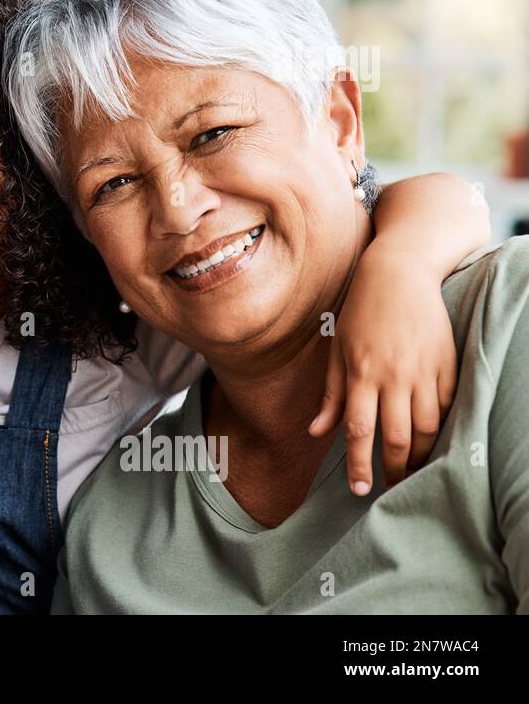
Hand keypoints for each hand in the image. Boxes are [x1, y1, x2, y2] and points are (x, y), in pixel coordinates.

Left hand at [308, 245, 457, 493]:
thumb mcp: (336, 350)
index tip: (361, 490)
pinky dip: (441, 428)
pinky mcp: (447, 364)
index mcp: (361, 373)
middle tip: (389, 489)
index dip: (360, 464)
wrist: (399, 274)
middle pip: (396, 437)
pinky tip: (432, 440)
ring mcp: (424, 371)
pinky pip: (448, 406)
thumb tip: (316, 432)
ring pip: (427, 428)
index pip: (359, 430)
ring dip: (420, 455)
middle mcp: (394, 376)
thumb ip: (330, 394)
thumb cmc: (360, 312)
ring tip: (411, 471)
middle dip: (393, 469)